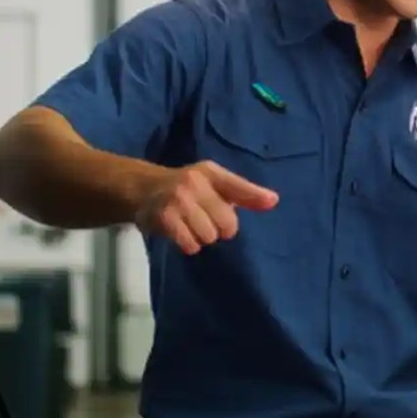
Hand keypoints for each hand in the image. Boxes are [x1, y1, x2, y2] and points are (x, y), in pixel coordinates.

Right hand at [134, 160, 278, 254]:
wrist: (143, 188)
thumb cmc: (188, 188)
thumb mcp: (215, 183)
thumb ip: (244, 193)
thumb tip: (273, 201)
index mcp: (211, 173)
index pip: (237, 185)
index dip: (255, 196)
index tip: (272, 202)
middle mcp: (195, 183)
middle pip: (227, 223)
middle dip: (220, 228)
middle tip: (206, 220)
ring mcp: (178, 200)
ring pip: (209, 236)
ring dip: (203, 237)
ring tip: (191, 225)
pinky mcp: (164, 217)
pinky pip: (191, 244)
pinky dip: (189, 244)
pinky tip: (182, 233)